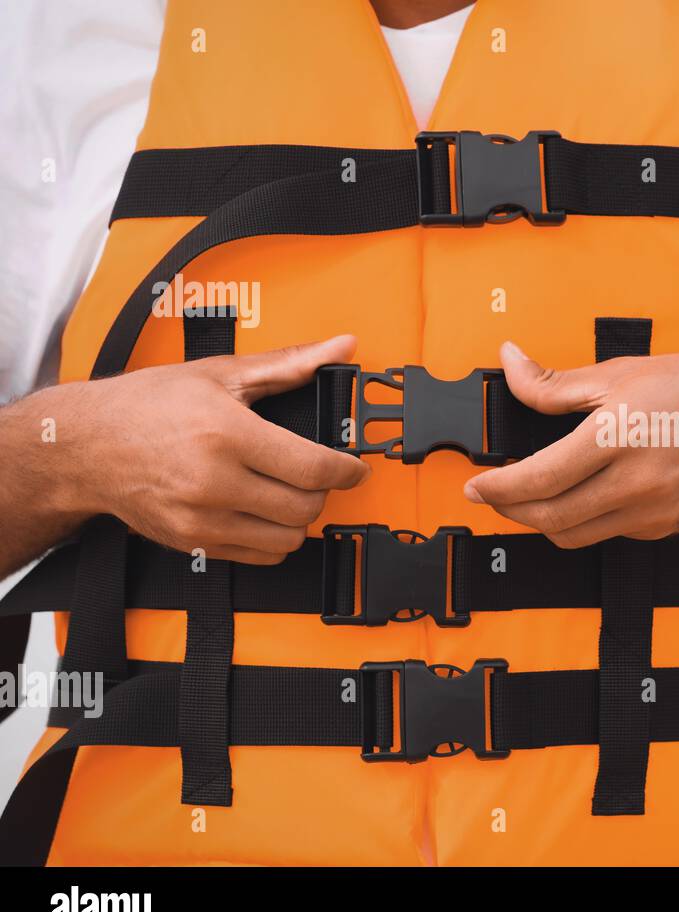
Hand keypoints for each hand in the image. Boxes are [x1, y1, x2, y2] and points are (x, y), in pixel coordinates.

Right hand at [51, 336, 369, 563]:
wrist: (84, 446)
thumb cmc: (147, 405)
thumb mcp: (220, 375)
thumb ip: (289, 365)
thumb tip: (340, 347)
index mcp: (226, 434)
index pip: (313, 468)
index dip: (347, 470)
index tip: (354, 467)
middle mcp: (214, 481)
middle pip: (306, 507)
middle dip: (323, 490)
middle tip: (314, 472)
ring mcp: (202, 519)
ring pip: (288, 539)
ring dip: (299, 517)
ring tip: (286, 490)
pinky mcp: (193, 544)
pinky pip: (260, 557)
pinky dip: (273, 539)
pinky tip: (262, 512)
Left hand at [463, 341, 678, 547]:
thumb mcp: (622, 372)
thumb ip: (556, 384)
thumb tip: (511, 365)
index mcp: (619, 436)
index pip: (539, 478)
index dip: (497, 488)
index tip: (476, 485)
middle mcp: (635, 482)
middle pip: (549, 518)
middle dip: (510, 510)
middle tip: (491, 495)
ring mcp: (652, 512)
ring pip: (574, 535)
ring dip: (542, 522)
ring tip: (529, 498)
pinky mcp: (664, 528)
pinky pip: (607, 533)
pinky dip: (583, 519)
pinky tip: (583, 494)